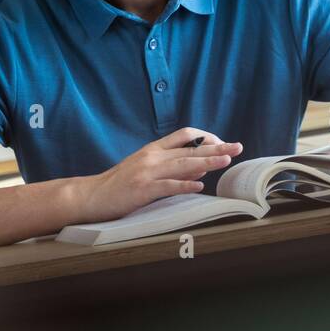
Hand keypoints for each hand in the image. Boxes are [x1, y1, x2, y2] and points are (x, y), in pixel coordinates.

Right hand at [79, 127, 242, 222]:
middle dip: (217, 147)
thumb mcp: (147, 168)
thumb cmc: (121, 183)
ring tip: (226, 160)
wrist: (91, 195)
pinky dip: (185, 184)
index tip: (222, 143)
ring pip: (183, 164)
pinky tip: (200, 185)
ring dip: (207, 162)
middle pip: (190, 148)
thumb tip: (203, 166)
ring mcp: (147, 172)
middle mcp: (152, 157)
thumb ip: (173, 165)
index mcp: (154, 149)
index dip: (207, 137)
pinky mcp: (142, 189)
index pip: (185, 134)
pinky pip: (167, 186)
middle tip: (238, 147)